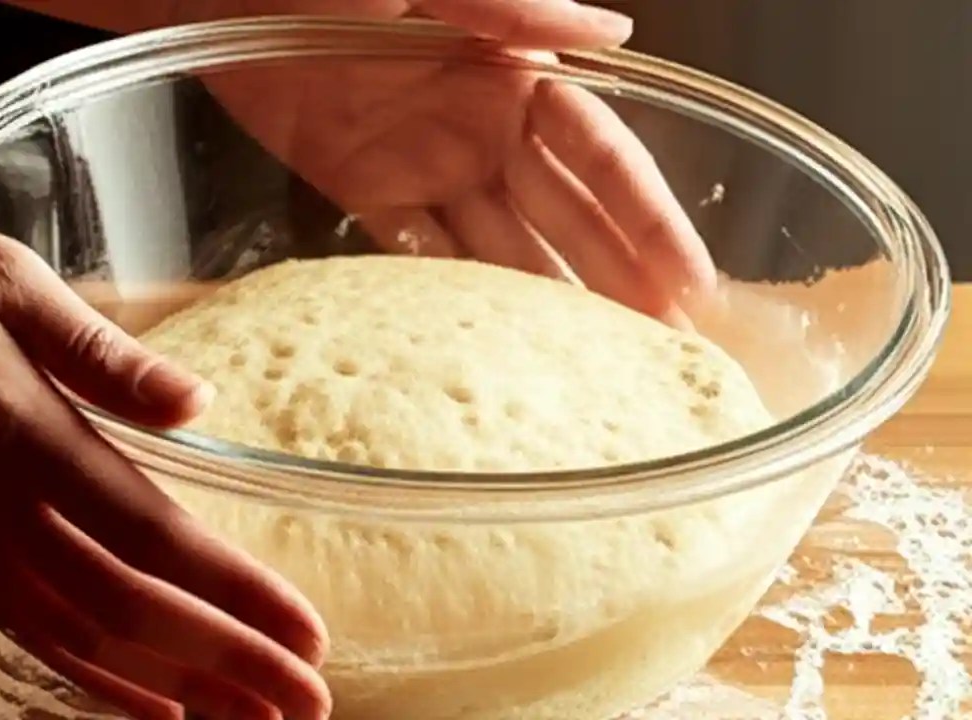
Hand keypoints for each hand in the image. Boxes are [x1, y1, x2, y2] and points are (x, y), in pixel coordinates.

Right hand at [0, 196, 330, 719]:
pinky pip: (27, 633)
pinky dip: (94, 679)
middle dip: (228, 662)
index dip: (236, 594)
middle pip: (130, 609)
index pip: (152, 534)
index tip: (306, 636)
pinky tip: (148, 704)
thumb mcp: (1, 277)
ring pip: (82, 640)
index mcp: (18, 432)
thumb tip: (194, 402)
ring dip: (175, 685)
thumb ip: (99, 351)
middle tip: (308, 703)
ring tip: (250, 719)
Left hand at [193, 1, 712, 322]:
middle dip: (616, 278)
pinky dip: (453, 294)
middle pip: (564, 216)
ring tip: (592, 370)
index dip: (648, 218)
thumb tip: (615, 33)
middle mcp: (479, 127)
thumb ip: (511, 9)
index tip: (691, 283)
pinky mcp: (365, 191)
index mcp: (510, 74)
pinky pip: (420, 252)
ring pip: (501, 247)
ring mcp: (424, 164)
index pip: (600, 156)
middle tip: (664, 352)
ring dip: (545, 304)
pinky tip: (490, 345)